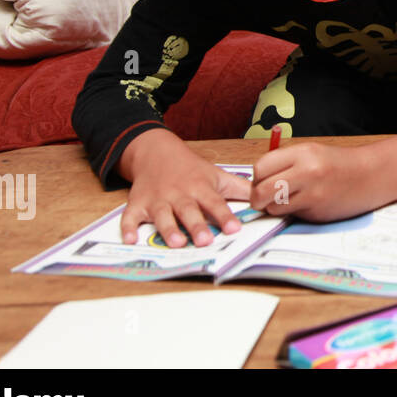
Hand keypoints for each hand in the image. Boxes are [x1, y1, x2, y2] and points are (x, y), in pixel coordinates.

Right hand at [118, 128, 250, 247]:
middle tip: (206, 240)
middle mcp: (179, 194)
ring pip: (162, 216)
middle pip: (188, 211)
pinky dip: (128, 228)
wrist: (156, 153)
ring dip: (168, 229)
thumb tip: (268, 197)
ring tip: (177, 243)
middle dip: (197, 226)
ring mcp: (157, 200)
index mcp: (200, 188)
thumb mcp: (217, 175)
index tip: (234, 229)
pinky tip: (130, 239)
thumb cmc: (191, 169)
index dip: (225, 216)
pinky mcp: (137, 204)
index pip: (215, 203)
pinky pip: (130, 217)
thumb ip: (241, 189)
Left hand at [250, 130, 396, 222]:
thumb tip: (253, 181)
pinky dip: (292, 212)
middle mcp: (307, 172)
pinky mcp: (318, 212)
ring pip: (274, 208)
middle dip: (257, 198)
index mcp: (303, 153)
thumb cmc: (338, 164)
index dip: (256, 177)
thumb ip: (283, 163)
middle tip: (263, 198)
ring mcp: (313, 194)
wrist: (371, 175)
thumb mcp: (311, 153)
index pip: (261, 167)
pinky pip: (291, 216)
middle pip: (262, 191)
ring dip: (274, 207)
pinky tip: (306, 204)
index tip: (261, 181)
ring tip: (288, 199)